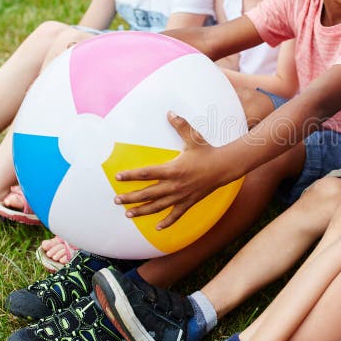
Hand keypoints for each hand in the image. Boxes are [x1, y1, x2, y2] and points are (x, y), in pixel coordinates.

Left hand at [114, 112, 233, 228]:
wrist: (224, 167)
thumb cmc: (207, 152)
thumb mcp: (193, 138)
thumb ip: (180, 125)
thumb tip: (170, 112)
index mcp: (173, 169)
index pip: (147, 173)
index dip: (131, 175)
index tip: (117, 177)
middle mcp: (175, 185)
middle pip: (148, 193)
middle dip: (130, 197)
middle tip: (116, 200)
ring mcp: (181, 196)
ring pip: (158, 206)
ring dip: (142, 211)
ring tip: (128, 214)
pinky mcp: (189, 202)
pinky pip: (176, 215)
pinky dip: (167, 222)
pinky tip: (157, 228)